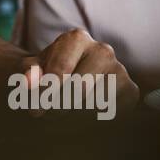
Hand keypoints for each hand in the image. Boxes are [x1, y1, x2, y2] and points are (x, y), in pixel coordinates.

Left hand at [19, 28, 139, 117]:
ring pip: (95, 103)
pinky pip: (111, 113)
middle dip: (60, 106)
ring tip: (64, 112)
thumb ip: (28, 74)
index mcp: (76, 39)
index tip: (35, 109)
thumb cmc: (47, 74)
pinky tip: (83, 113)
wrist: (67, 82)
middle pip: (79, 88)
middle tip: (49, 113)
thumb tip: (28, 81)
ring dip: (74, 115)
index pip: (60, 70)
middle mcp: (102, 50)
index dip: (45, 94)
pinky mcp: (131, 91)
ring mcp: (119, 70)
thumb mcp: (31, 72)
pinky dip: (93, 120)